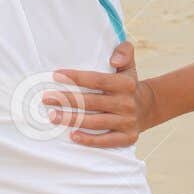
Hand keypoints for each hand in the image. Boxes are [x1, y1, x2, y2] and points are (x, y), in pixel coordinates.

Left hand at [41, 40, 157, 147]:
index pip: (97, 80)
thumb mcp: (129, 65)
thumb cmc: (128, 85)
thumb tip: (113, 60)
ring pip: (95, 122)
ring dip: (72, 120)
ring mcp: (127, 122)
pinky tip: (73, 135)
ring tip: (52, 116)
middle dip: (67, 100)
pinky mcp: (128, 138)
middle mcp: (127, 103)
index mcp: (126, 84)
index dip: (76, 77)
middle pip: (91, 102)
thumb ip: (125, 52)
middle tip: (46, 98)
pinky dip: (89, 140)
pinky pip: (106, 141)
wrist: (147, 108)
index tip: (56, 75)